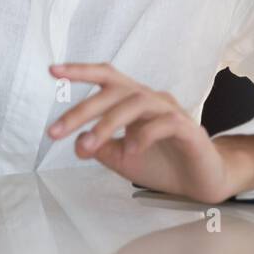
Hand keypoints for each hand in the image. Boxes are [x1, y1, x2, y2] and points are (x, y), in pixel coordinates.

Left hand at [47, 62, 241, 203]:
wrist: (201, 182)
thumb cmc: (161, 163)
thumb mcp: (121, 158)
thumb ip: (100, 147)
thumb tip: (77, 140)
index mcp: (133, 101)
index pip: (106, 77)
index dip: (81, 71)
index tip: (52, 70)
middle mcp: (150, 99)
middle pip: (114, 91)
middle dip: (82, 110)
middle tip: (55, 132)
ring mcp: (170, 111)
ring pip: (136, 103)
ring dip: (107, 124)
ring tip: (89, 146)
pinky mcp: (188, 128)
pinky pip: (164, 123)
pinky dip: (143, 136)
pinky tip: (131, 152)